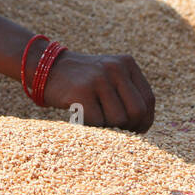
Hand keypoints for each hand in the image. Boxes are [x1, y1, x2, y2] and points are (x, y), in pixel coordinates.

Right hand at [40, 51, 154, 132]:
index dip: (145, 120)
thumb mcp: (109, 75)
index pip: (148, 100)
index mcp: (127, 64)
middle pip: (137, 112)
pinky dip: (92, 126)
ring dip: (108, 127)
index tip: (135, 130)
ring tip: (96, 119)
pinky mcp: (81, 92)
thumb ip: (127, 93)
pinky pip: (98, 122)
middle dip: (130, 128)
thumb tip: (143, 125)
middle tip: (117, 131)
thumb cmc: (82, 80)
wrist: (47, 66)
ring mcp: (98, 79)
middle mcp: (115, 68)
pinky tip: (83, 117)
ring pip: (118, 119)